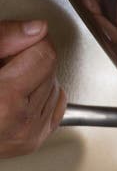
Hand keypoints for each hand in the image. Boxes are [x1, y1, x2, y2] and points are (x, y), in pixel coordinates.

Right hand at [0, 20, 66, 157]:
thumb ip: (4, 38)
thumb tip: (37, 28)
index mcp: (3, 99)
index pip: (45, 55)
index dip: (31, 42)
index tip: (16, 42)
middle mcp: (19, 121)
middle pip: (51, 71)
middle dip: (30, 62)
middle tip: (2, 67)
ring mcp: (28, 134)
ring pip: (55, 88)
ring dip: (36, 80)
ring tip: (5, 82)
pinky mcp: (33, 141)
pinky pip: (56, 107)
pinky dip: (42, 97)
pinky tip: (19, 95)